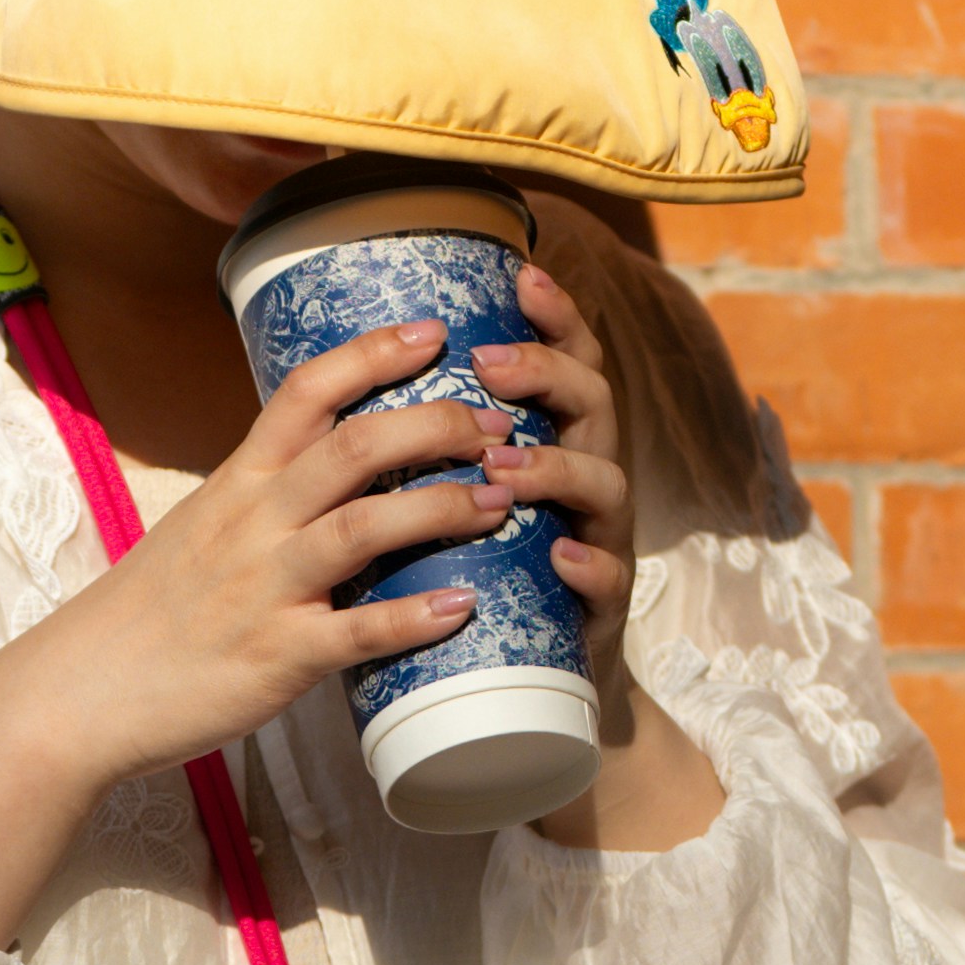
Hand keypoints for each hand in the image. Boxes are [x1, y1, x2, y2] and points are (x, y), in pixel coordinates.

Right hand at [0, 314, 514, 945]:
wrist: (81, 692)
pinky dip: (415, 617)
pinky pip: (358, 631)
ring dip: (442, 507)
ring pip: (365, 526)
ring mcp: (266, 587)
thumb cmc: (146, 615)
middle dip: (436, 424)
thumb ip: (264, 500)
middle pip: (355, 446)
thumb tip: (326, 475)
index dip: (375, 353)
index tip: (436, 331)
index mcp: (238, 483)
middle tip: (499, 422)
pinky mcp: (278, 655)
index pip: (308, 391)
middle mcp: (254, 522)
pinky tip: (466, 605)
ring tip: (502, 499)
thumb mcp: (200, 530)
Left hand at [486, 253, 722, 863]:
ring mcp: (601, 540)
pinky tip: (564, 556)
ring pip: (604, 484)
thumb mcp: (453, 497)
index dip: (551, 317)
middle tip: (492, 366)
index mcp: (550, 438)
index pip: (560, 360)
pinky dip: (588, 565)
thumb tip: (356, 370)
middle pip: (591, 403)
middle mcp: (585, 478)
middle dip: (547, 375)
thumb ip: (431, 445)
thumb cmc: (473, 575)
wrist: (514, 688)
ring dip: (558, 466)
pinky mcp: (599, 611)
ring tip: (510, 464)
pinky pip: (609, 583)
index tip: (521, 276)